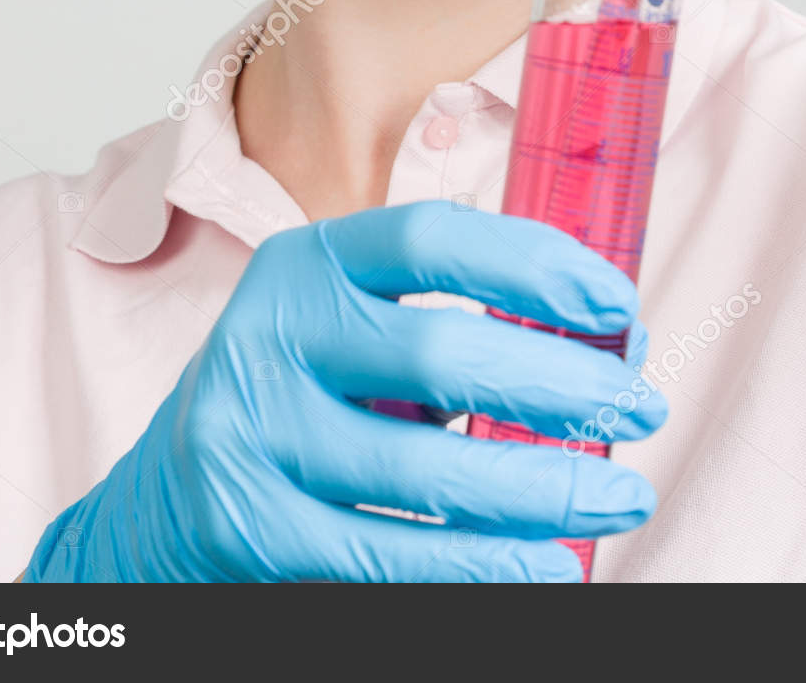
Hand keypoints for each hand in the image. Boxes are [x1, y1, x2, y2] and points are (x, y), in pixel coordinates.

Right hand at [20, 202, 663, 582]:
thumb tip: (608, 341)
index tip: (617, 303)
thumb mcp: (352, 325)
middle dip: (563, 386)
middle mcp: (269, 339)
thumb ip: (452, 318)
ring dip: (543, 489)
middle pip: (442, 356)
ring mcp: (253, 439)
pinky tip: (549, 563)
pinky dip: (483, 566)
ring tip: (619, 495)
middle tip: (641, 406)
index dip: (537, 263)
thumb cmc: (302, 393)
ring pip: (426, 473)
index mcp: (307, 264)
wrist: (165, 499)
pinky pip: (391, 557)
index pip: (434, 238)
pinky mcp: (255, 532)